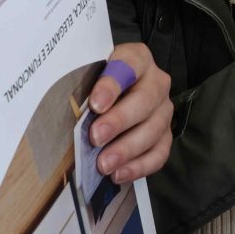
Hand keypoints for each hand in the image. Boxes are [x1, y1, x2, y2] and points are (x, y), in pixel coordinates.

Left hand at [87, 43, 173, 181]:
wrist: (115, 93)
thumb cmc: (97, 83)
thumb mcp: (90, 75)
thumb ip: (85, 87)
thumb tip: (68, 113)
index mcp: (137, 59)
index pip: (129, 66)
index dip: (112, 85)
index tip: (95, 104)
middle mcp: (157, 82)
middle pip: (145, 100)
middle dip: (119, 121)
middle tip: (96, 137)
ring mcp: (164, 109)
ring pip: (154, 129)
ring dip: (128, 149)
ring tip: (104, 164)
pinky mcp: (166, 134)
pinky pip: (160, 152)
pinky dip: (140, 166)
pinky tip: (119, 174)